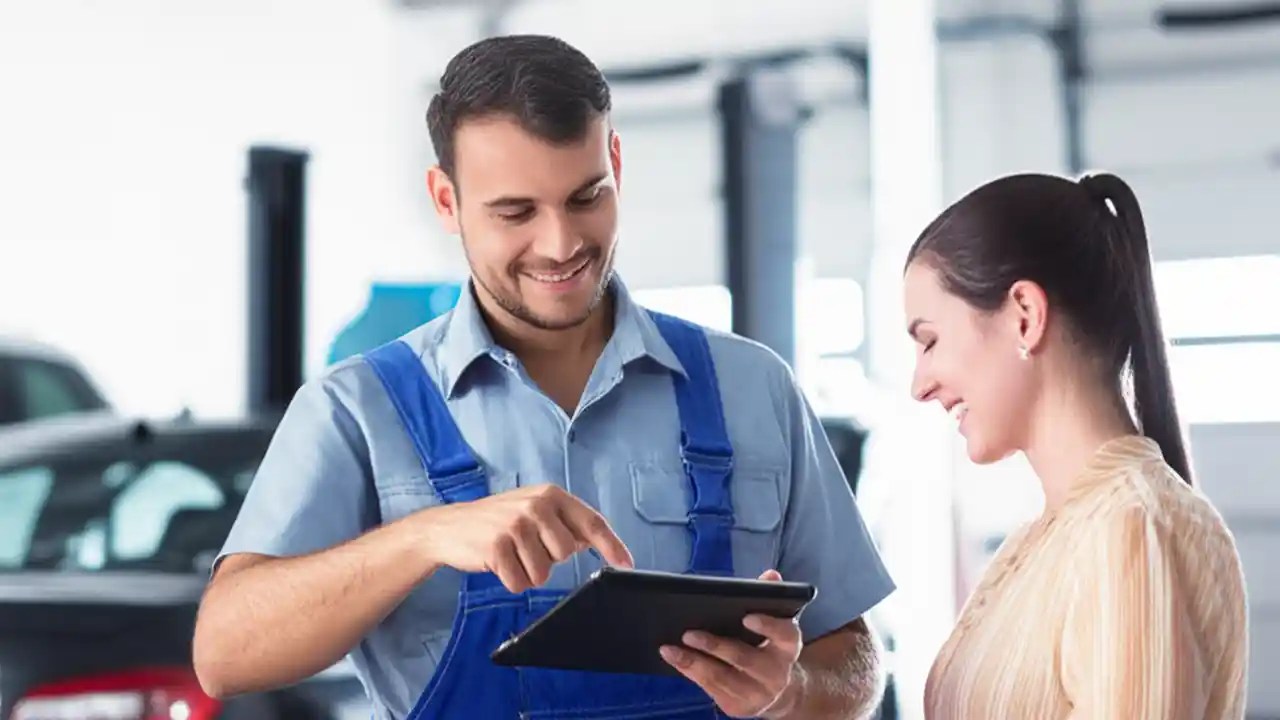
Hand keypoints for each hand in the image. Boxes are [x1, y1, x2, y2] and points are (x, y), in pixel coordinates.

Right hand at [415, 484, 633, 592]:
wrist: (449, 526)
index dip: (612, 545)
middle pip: (566, 553)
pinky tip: (498, 563)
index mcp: (550, 495)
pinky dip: (510, 581)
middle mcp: (535, 505)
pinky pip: (520, 582)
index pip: (591, 522)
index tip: (627, 563)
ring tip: (510, 554)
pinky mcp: (497, 547)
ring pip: (543, 572)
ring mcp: (515, 525)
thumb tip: (595, 540)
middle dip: (548, 559)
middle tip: (526, 547)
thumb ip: (564, 522)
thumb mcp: (533, 511)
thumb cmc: (497, 521)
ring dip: (528, 572)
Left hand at [660, 570, 804, 718]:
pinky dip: (690, 672)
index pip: (784, 634)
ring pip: (722, 677)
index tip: (747, 616)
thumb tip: (770, 575)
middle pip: (744, 658)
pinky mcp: (738, 706)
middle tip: (689, 633)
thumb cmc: (767, 646)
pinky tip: (674, 659)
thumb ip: (767, 597)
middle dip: (715, 646)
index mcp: (787, 646)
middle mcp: (777, 673)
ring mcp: (758, 693)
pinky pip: (710, 688)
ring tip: (670, 648)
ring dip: (693, 662)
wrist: (774, 691)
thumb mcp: (772, 624)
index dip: (768, 626)